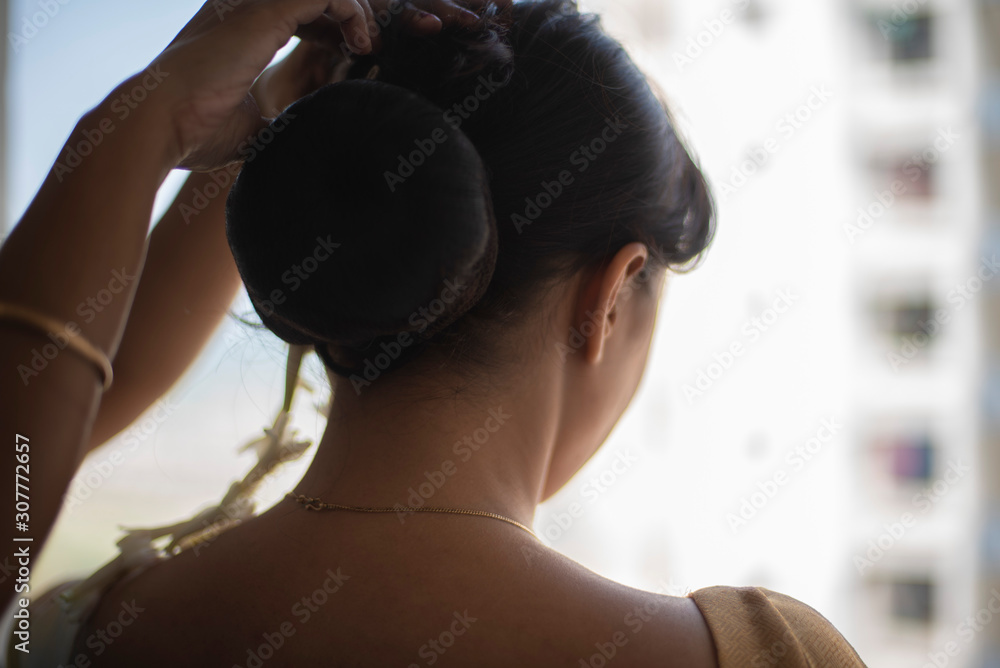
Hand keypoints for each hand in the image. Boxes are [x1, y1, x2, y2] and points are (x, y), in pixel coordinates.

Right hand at [151, 0, 506, 171]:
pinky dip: (356, 16)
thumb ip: (303, 115)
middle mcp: (269, 1)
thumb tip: (337, 136)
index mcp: (270, 22)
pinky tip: (366, 48)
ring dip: (398, 8)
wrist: (158, 127)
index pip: (343, 8)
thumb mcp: (269, 125)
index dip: (385, 21)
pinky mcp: (264, 6)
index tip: (427, 39)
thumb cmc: (201, 132)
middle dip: (414, 5)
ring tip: (437, 29)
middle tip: (461, 21)